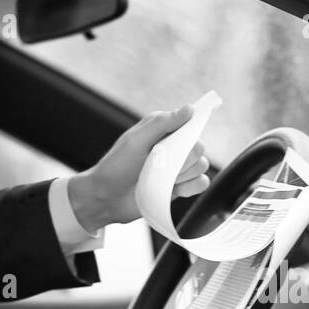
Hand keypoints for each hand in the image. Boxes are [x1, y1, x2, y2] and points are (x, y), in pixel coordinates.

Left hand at [67, 105, 210, 228]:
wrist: (106, 199)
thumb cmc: (116, 167)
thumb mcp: (135, 141)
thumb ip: (162, 123)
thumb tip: (190, 109)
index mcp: (162, 129)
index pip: (190, 124)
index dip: (189, 133)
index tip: (176, 145)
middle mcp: (172, 146)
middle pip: (199, 148)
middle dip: (183, 159)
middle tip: (160, 165)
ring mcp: (177, 167)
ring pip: (202, 166)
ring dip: (185, 174)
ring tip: (162, 179)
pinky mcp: (180, 186)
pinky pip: (202, 183)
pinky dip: (192, 187)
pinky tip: (176, 189)